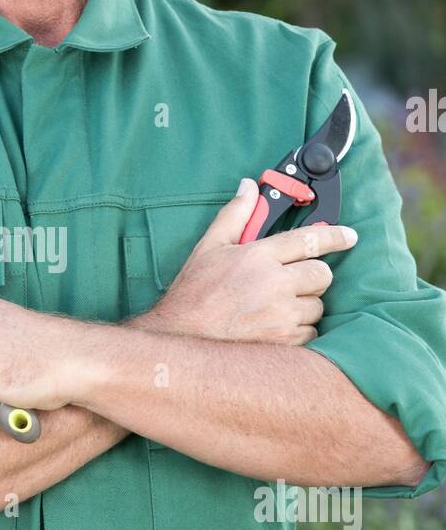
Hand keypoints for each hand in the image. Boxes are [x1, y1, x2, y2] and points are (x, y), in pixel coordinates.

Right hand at [132, 178, 357, 344]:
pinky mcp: (284, 341)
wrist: (181, 339)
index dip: (334, 236)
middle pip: (322, 274)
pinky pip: (311, 333)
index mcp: (258, 256)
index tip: (349, 236)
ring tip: (277, 307)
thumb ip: (235, 215)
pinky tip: (277, 327)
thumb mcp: (209, 247)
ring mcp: (281, 315)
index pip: (308, 240)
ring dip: (305, 305)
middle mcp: (274, 284)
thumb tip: (248, 187)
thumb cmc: (193, 294)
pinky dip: (300, 330)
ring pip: (318, 305)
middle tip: (292, 280)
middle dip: (312, 275)